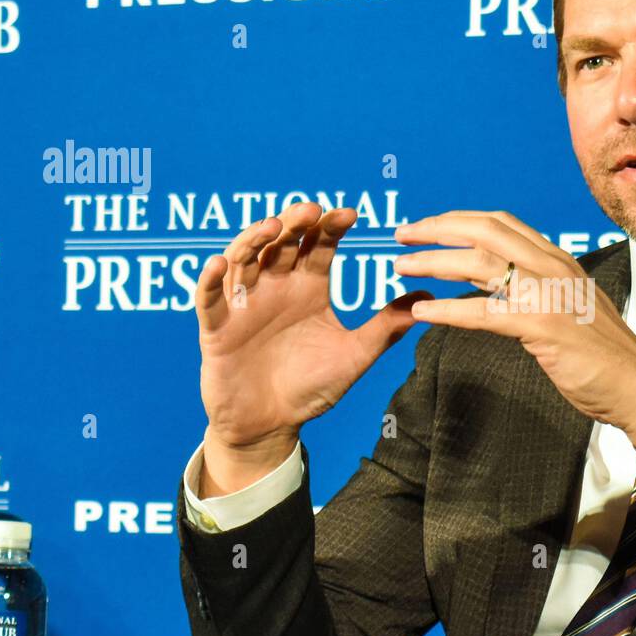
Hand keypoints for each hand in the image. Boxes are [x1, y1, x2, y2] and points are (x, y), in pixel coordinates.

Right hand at [195, 203, 429, 493]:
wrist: (272, 426)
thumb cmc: (312, 388)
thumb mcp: (354, 356)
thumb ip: (386, 328)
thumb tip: (428, 299)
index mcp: (308, 289)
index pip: (319, 246)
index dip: (330, 228)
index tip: (350, 215)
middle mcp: (275, 288)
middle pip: (281, 243)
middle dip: (294, 223)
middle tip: (311, 209)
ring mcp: (243, 304)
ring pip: (244, 260)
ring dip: (253, 240)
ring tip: (271, 227)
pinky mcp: (216, 328)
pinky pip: (208, 299)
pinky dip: (210, 280)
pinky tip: (219, 264)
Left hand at [392, 211, 635, 453]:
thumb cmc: (607, 357)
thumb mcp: (574, 308)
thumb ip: (543, 291)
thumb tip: (508, 289)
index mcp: (559, 261)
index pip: (502, 223)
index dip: (459, 220)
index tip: (428, 226)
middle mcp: (554, 268)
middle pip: (485, 230)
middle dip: (437, 229)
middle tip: (401, 236)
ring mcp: (549, 295)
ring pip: (479, 263)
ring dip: (433, 262)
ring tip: (400, 269)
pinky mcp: (544, 327)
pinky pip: (483, 313)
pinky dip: (447, 311)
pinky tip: (421, 314)